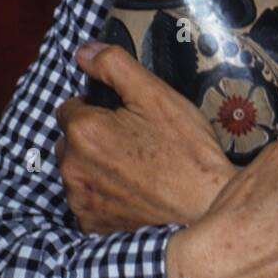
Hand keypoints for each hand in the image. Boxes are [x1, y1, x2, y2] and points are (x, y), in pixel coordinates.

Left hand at [55, 42, 236, 233]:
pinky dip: (101, 197)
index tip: (126, 118)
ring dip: (94, 168)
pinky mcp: (92, 226)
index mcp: (84, 130)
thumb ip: (114, 65)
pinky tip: (130, 193)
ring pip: (76, 172)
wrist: (207, 207)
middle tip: (133, 142)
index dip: (99, 108)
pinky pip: (86, 203)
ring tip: (135, 169)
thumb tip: (83, 51)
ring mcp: (81, 200)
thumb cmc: (186, 150)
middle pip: (71, 141)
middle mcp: (73, 168)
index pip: (71, 107)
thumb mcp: (156, 95)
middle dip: (92, 138)